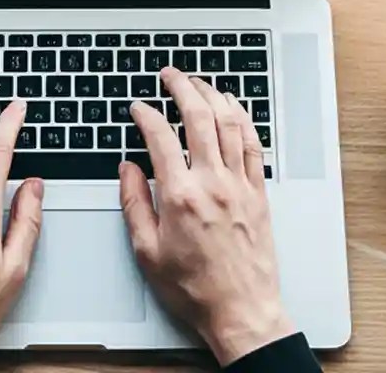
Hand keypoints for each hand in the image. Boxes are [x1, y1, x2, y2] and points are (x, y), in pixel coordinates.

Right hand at [120, 68, 295, 365]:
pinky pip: (252, 145)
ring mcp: (240, 185)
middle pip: (198, 117)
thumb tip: (128, 170)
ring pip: (229, 123)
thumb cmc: (194, 287)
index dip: (145, 115)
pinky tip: (235, 109)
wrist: (241, 309)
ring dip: (213, 95)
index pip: (159, 137)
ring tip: (200, 82)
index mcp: (180, 196)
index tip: (138, 107)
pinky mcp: (258, 193)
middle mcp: (213, 183)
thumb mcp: (147, 250)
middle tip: (170, 75)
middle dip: (181, 87)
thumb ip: (134, 203)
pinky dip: (243, 120)